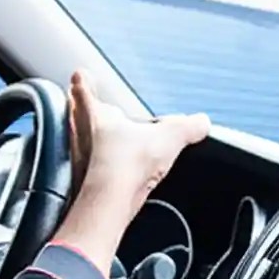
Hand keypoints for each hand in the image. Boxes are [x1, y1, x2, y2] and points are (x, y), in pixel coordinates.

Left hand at [52, 70, 209, 274]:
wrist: (107, 204)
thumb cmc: (125, 164)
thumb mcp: (168, 138)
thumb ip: (187, 127)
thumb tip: (203, 122)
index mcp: (95, 114)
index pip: (84, 90)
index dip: (85, 82)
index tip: (82, 74)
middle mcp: (79, 134)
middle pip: (75, 114)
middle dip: (81, 108)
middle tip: (83, 102)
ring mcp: (76, 160)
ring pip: (78, 141)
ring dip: (87, 137)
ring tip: (98, 137)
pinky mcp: (81, 184)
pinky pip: (85, 168)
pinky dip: (94, 166)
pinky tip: (108, 173)